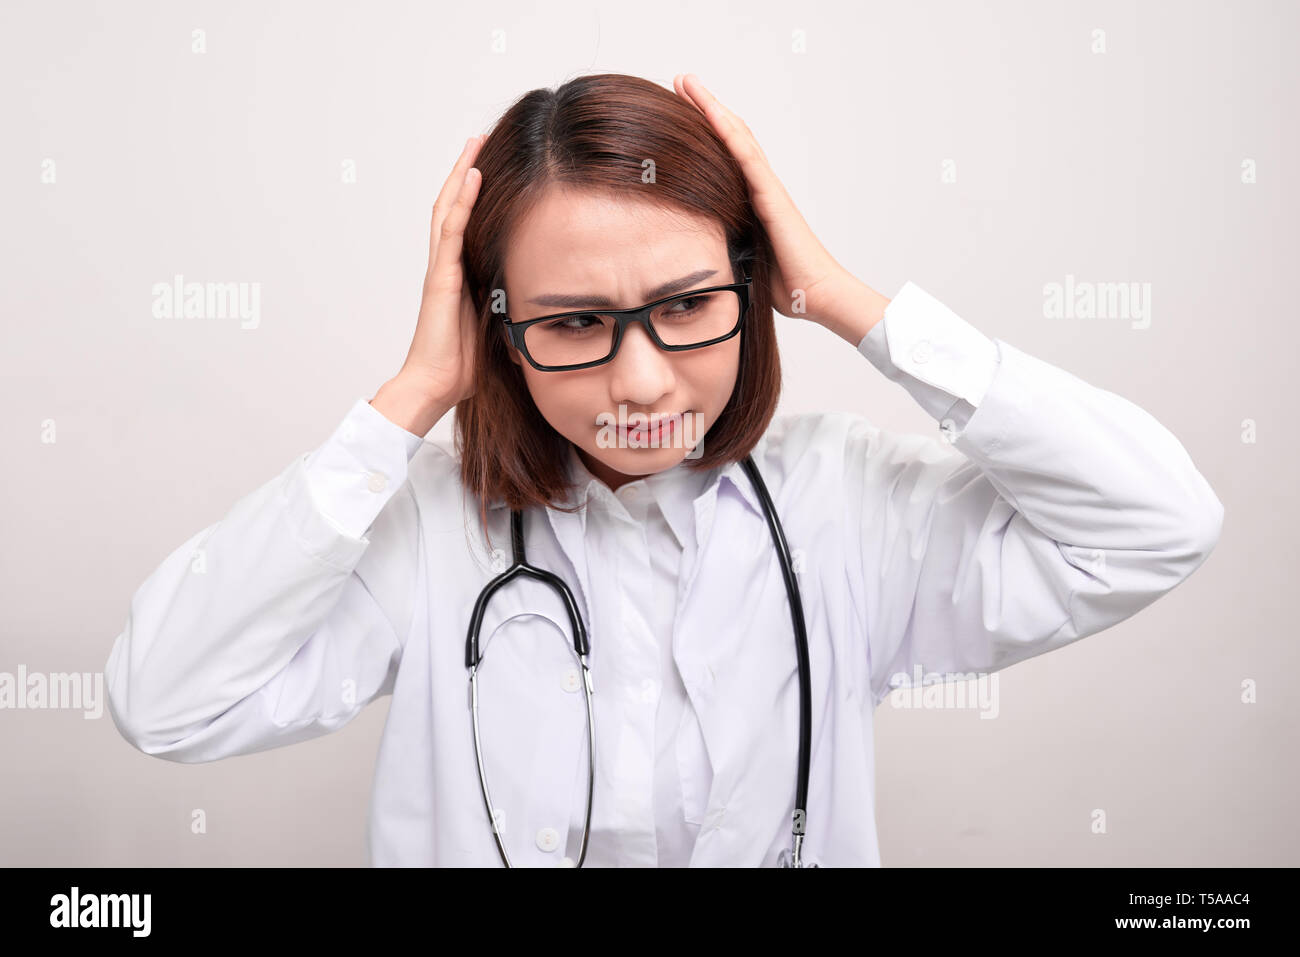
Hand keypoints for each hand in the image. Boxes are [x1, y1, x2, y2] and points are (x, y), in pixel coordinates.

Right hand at [393, 134, 484, 409]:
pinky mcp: (442, 277)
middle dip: (466, 170)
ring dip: (462, 174)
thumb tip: (540, 290)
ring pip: (448, 208)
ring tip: (475, 144)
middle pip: (453, 205)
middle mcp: (446, 264)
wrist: (437, 385)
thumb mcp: (497, 323)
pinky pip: (451, 231)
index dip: (475, 192)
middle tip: (480, 139)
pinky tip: (472, 176)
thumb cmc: (463, 363)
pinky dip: (462, 201)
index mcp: (459, 274)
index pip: (465, 221)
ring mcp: (441, 268)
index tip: (492, 165)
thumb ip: (508, 301)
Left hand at [671, 73, 887, 342]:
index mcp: (753, 201)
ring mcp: (768, 188)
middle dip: (705, 107)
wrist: (815, 294)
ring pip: (737, 137)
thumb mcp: (741, 260)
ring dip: (712, 107)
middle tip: (680, 81)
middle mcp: (762, 187)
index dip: (705, 130)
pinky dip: (729, 133)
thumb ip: (724, 244)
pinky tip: (712, 112)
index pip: (726, 155)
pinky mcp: (772, 197)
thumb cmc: (785, 285)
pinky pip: (747, 158)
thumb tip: (694, 248)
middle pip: (731, 135)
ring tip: (688, 82)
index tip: (679, 110)